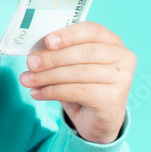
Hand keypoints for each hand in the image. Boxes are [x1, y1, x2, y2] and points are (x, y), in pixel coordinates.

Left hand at [19, 21, 134, 143]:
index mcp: (112, 42)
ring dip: (48, 76)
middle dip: (53, 58)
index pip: (92, 30)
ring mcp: (122, 79)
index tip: (47, 41)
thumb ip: (60, 54)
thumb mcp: (73, 65)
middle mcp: (123, 57)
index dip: (69, 34)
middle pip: (84, 52)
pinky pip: (77, 91)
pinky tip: (38, 93)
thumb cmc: (84, 86)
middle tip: (31, 63)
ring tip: (28, 80)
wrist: (98, 120)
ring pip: (78, 73)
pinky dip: (53, 91)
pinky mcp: (113, 99)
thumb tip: (35, 54)